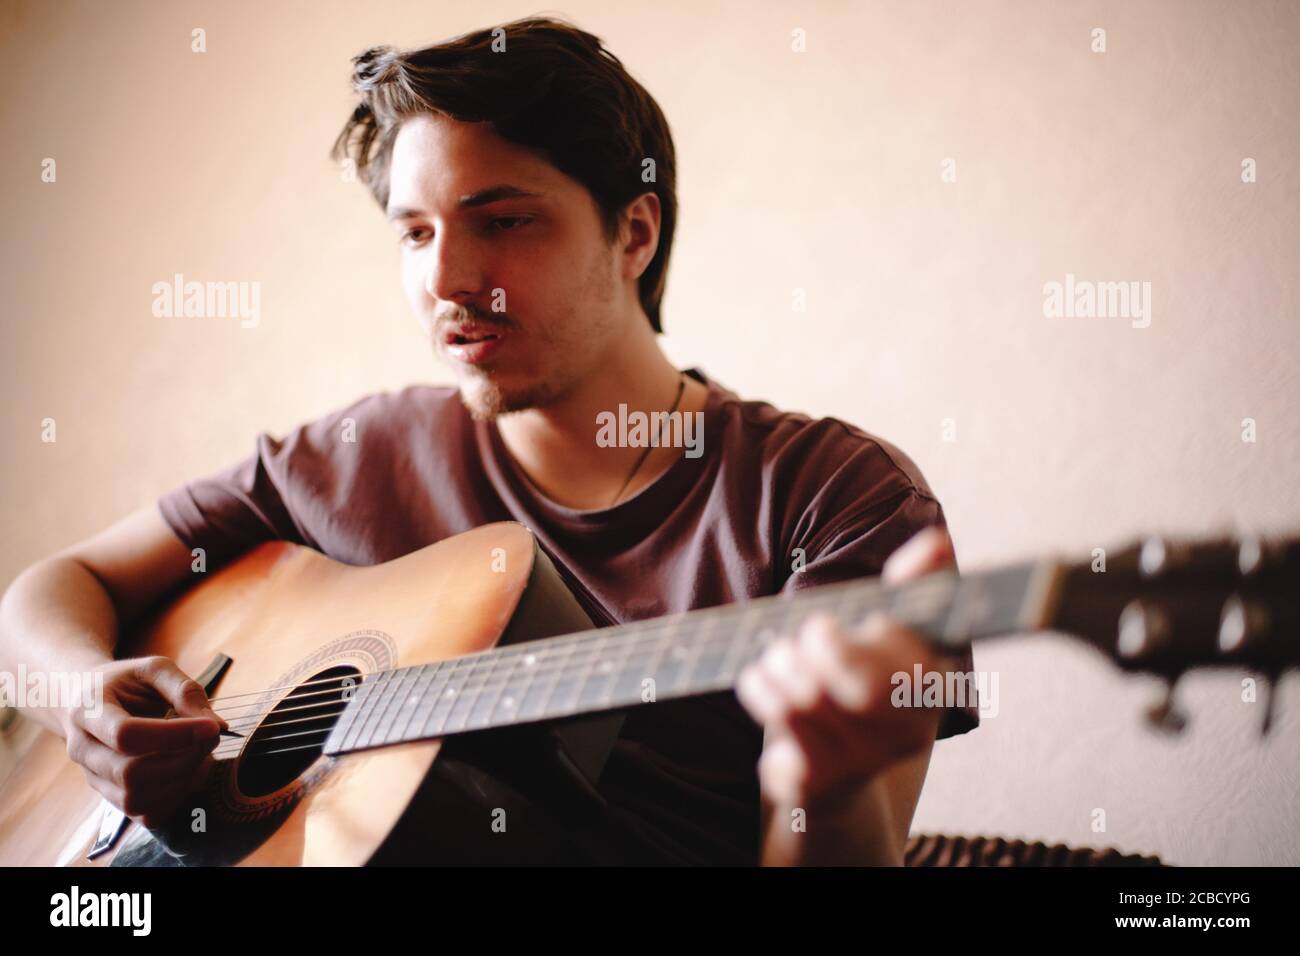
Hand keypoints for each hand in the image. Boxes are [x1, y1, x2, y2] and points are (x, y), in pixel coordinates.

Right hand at [61, 656, 228, 828]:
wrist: (82, 699)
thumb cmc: (123, 682)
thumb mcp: (152, 668)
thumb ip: (184, 690)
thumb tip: (216, 724)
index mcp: (89, 711)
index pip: (126, 735)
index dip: (174, 735)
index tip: (212, 726)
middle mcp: (83, 749)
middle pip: (131, 773)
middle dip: (183, 758)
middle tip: (210, 737)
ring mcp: (93, 777)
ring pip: (136, 799)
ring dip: (181, 779)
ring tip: (198, 750)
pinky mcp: (109, 796)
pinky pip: (143, 814)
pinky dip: (174, 797)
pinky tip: (185, 770)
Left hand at [736, 527, 960, 807]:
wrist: (839, 780)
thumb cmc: (867, 682)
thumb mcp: (893, 635)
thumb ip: (915, 586)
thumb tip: (937, 542)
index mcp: (934, 688)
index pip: (919, 666)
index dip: (876, 641)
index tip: (839, 624)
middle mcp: (907, 734)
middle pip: (863, 687)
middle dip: (820, 649)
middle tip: (807, 634)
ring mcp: (863, 761)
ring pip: (810, 697)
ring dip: (781, 664)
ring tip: (779, 657)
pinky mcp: (818, 780)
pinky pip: (782, 720)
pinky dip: (761, 689)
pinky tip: (764, 685)